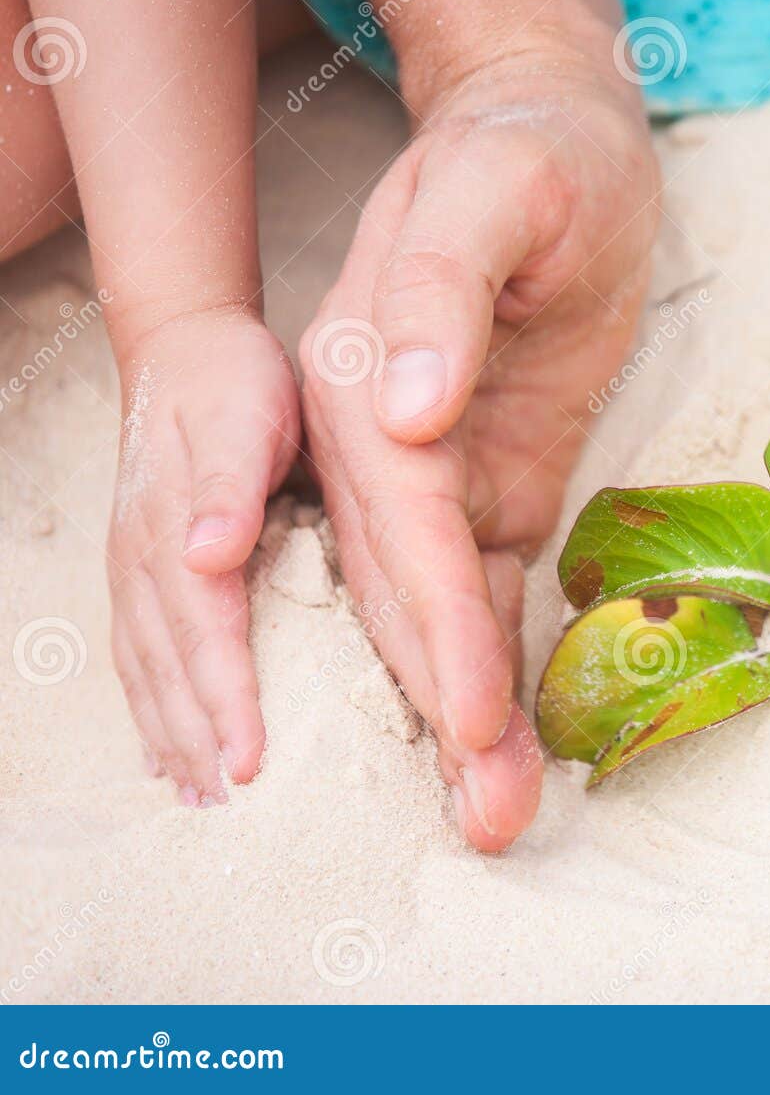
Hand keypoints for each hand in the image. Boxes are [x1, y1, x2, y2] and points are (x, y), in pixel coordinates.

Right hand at [108, 309, 299, 803]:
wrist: (189, 348)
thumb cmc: (235, 384)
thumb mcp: (245, 416)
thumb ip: (227, 486)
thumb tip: (207, 556)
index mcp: (179, 533)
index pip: (205, 635)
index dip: (226, 702)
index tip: (250, 762)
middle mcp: (146, 560)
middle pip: (168, 668)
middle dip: (196, 741)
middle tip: (229, 806)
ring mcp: (135, 568)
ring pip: (147, 668)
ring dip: (169, 734)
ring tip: (197, 794)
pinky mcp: (142, 569)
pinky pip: (138, 650)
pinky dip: (150, 704)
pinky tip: (166, 745)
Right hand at [300, 55, 659, 850]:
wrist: (552, 143)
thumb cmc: (528, 157)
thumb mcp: (492, 188)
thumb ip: (439, 285)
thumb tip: (407, 409)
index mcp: (358, 375)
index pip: (394, 521)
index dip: (428, 619)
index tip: (470, 714)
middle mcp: (378, 441)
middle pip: (398, 592)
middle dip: (441, 706)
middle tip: (484, 818)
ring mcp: (433, 476)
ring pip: (435, 612)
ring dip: (464, 715)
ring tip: (497, 815)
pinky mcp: (488, 488)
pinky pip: (484, 590)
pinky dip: (497, 666)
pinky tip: (510, 746)